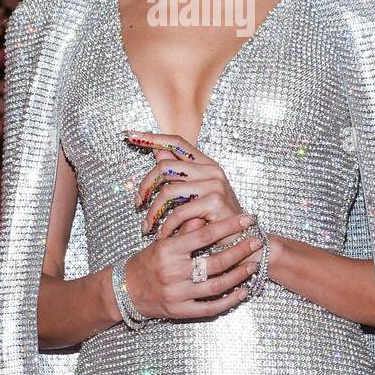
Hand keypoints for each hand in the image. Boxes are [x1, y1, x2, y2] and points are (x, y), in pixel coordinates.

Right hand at [124, 212, 262, 321]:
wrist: (125, 291)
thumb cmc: (147, 263)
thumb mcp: (162, 243)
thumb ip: (184, 231)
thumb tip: (204, 214)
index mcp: (168, 250)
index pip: (204, 235)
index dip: (228, 226)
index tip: (247, 219)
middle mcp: (173, 272)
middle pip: (215, 262)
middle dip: (240, 251)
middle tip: (257, 241)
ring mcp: (177, 294)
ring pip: (216, 285)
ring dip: (238, 276)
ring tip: (253, 265)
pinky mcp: (180, 311)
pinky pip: (210, 308)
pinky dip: (229, 300)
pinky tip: (242, 291)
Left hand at [126, 131, 242, 236]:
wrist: (244, 240)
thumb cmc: (217, 219)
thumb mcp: (197, 194)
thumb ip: (179, 174)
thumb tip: (158, 152)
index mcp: (206, 164)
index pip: (177, 142)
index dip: (153, 137)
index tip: (130, 135)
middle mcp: (211, 169)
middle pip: (165, 166)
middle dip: (145, 186)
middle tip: (137, 203)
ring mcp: (214, 184)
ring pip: (168, 191)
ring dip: (153, 212)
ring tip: (148, 227)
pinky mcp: (214, 202)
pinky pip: (179, 212)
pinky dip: (167, 226)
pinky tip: (163, 235)